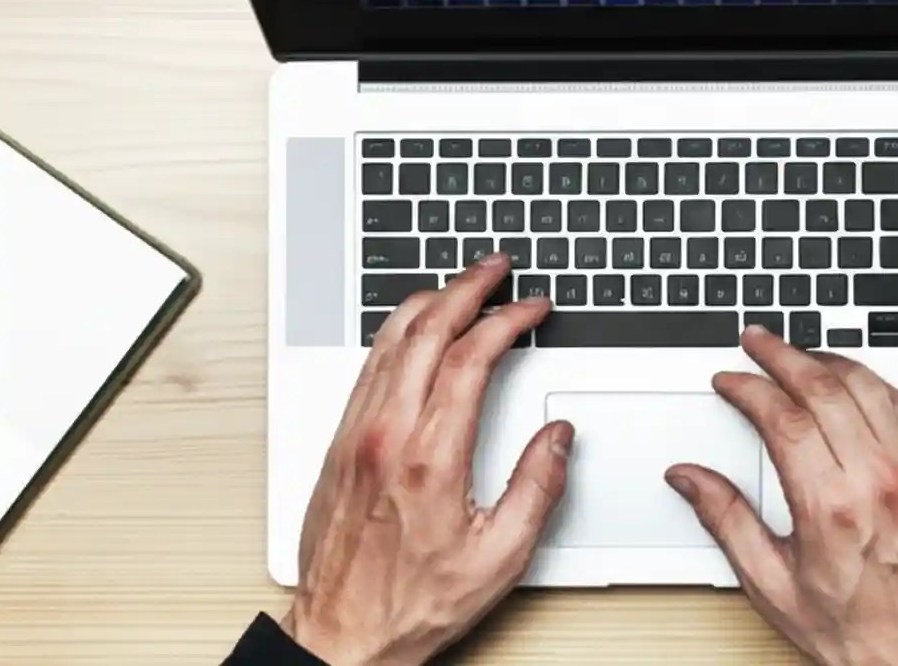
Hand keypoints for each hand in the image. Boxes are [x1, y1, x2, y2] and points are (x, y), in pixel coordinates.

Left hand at [281, 255, 572, 665]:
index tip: (532, 309)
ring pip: (390, 340)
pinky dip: (399, 333)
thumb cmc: (412, 603)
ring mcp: (356, 433)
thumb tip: (559, 436)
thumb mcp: (500, 558)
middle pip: (427, 330)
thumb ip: (538, 488)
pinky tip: (417, 329)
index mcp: (430, 455)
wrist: (341, 634)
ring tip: (460, 284)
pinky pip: (369, 365)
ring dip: (429, 301)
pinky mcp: (339, 442)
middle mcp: (386, 433)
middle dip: (467, 288)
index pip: (472, 358)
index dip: (507, 321)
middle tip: (496, 268)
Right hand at [666, 327, 897, 665]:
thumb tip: (690, 478)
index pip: (783, 418)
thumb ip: (727, 522)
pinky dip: (869, 380)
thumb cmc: (858, 635)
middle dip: (782, 355)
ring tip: (796, 351)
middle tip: (756, 341)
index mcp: (831, 508)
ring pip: (868, 387)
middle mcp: (877, 481)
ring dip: (826, 359)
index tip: (730, 380)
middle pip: (824, 389)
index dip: (749, 388)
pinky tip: (847, 377)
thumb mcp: (773, 586)